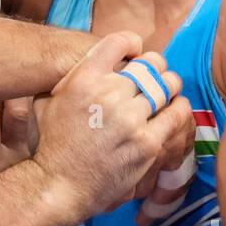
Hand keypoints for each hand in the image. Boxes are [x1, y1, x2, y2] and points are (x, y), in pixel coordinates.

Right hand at [32, 32, 188, 219]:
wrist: (59, 184)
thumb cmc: (51, 144)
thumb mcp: (47, 101)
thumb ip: (68, 78)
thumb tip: (87, 63)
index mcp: (84, 79)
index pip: (120, 41)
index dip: (132, 44)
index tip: (135, 54)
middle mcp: (108, 94)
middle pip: (150, 63)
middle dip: (154, 67)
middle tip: (154, 77)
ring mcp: (130, 119)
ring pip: (167, 86)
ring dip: (169, 87)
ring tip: (166, 93)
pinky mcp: (147, 143)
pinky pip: (176, 114)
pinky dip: (179, 109)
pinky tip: (174, 111)